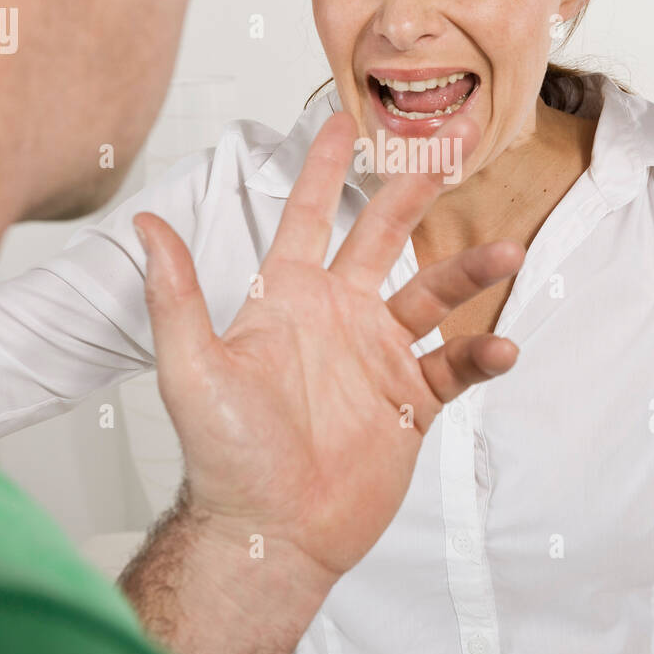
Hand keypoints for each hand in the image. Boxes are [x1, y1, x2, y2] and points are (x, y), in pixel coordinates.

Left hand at [133, 112, 522, 587]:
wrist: (272, 532)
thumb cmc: (225, 455)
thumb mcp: (192, 368)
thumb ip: (176, 295)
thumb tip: (146, 225)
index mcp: (289, 298)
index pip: (310, 215)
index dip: (326, 167)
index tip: (344, 120)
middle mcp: (338, 316)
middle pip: (384, 237)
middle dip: (414, 192)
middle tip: (449, 149)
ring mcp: (378, 357)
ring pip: (434, 295)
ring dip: (469, 272)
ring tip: (507, 251)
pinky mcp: (409, 403)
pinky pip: (455, 366)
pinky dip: (480, 354)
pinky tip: (499, 348)